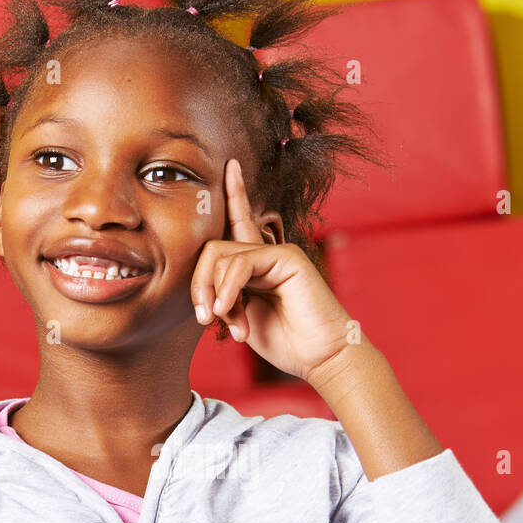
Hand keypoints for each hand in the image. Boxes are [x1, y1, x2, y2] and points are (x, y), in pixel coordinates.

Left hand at [191, 158, 353, 383]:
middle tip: (204, 318)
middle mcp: (267, 253)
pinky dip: (229, 289)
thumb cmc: (286, 342)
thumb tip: (206, 287)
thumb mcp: (243, 318)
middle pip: (212, 249)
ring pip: (221, 255)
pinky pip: (241, 263)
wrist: (322, 357)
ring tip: (229, 324)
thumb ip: (225, 295)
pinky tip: (231, 311)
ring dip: (216, 294)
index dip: (234, 194)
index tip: (230, 166)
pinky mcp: (287, 256)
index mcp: (257, 266)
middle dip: (200, 284)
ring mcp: (278, 252)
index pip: (239, 224)